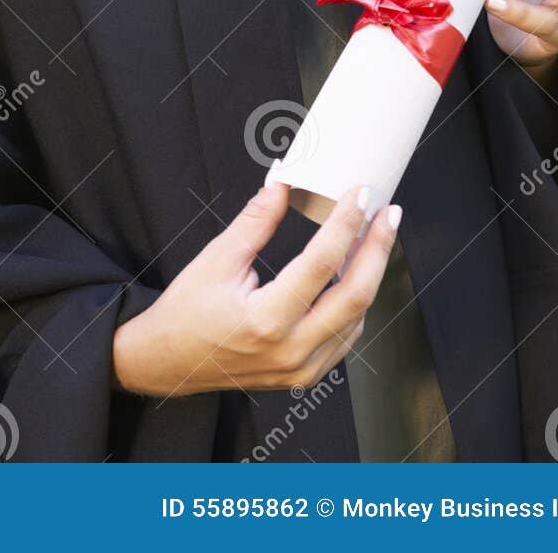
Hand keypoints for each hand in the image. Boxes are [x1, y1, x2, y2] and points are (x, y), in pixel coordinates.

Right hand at [111, 181, 400, 398]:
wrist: (169, 361)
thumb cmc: (187, 311)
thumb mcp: (217, 258)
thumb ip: (256, 221)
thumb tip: (282, 181)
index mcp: (266, 319)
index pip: (322, 264)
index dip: (346, 224)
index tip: (360, 195)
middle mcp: (290, 350)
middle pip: (356, 296)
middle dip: (379, 249)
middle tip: (388, 213)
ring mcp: (300, 369)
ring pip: (357, 319)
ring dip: (370, 274)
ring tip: (373, 236)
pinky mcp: (303, 375)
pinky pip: (345, 338)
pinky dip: (355, 303)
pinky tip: (353, 274)